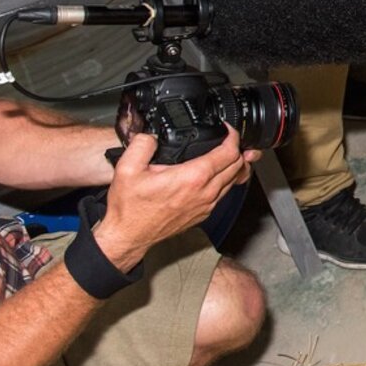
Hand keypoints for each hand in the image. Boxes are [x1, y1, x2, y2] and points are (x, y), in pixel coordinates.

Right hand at [92, 129, 257, 270]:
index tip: (227, 129)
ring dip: (236, 165)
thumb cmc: (129, 208)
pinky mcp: (204, 214)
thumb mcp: (127, 169)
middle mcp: (205, 193)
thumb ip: (142, 144)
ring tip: (231, 153)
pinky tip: (219, 173)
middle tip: (231, 139)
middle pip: (238, 166)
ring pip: (234, 180)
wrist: (128, 236)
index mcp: (192, 178)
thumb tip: (153, 134)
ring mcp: (207, 205)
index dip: (232, 136)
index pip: (228, 153)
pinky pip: (224, 193)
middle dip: (238, 149)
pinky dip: (227, 180)